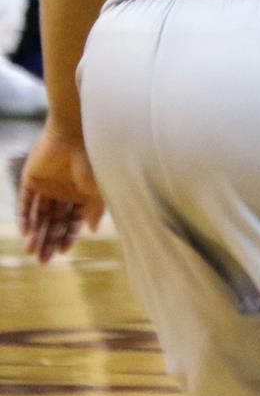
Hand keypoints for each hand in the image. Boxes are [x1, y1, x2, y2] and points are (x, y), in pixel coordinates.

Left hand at [17, 127, 102, 264]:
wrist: (75, 135)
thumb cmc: (94, 162)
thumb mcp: (99, 191)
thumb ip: (95, 211)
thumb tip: (92, 231)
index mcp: (82, 195)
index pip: (72, 221)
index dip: (67, 237)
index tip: (62, 253)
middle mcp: (64, 192)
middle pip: (53, 222)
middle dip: (49, 241)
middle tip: (43, 261)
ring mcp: (47, 186)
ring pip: (38, 215)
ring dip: (35, 233)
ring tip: (31, 251)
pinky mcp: (30, 179)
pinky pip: (25, 202)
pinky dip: (24, 217)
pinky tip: (25, 232)